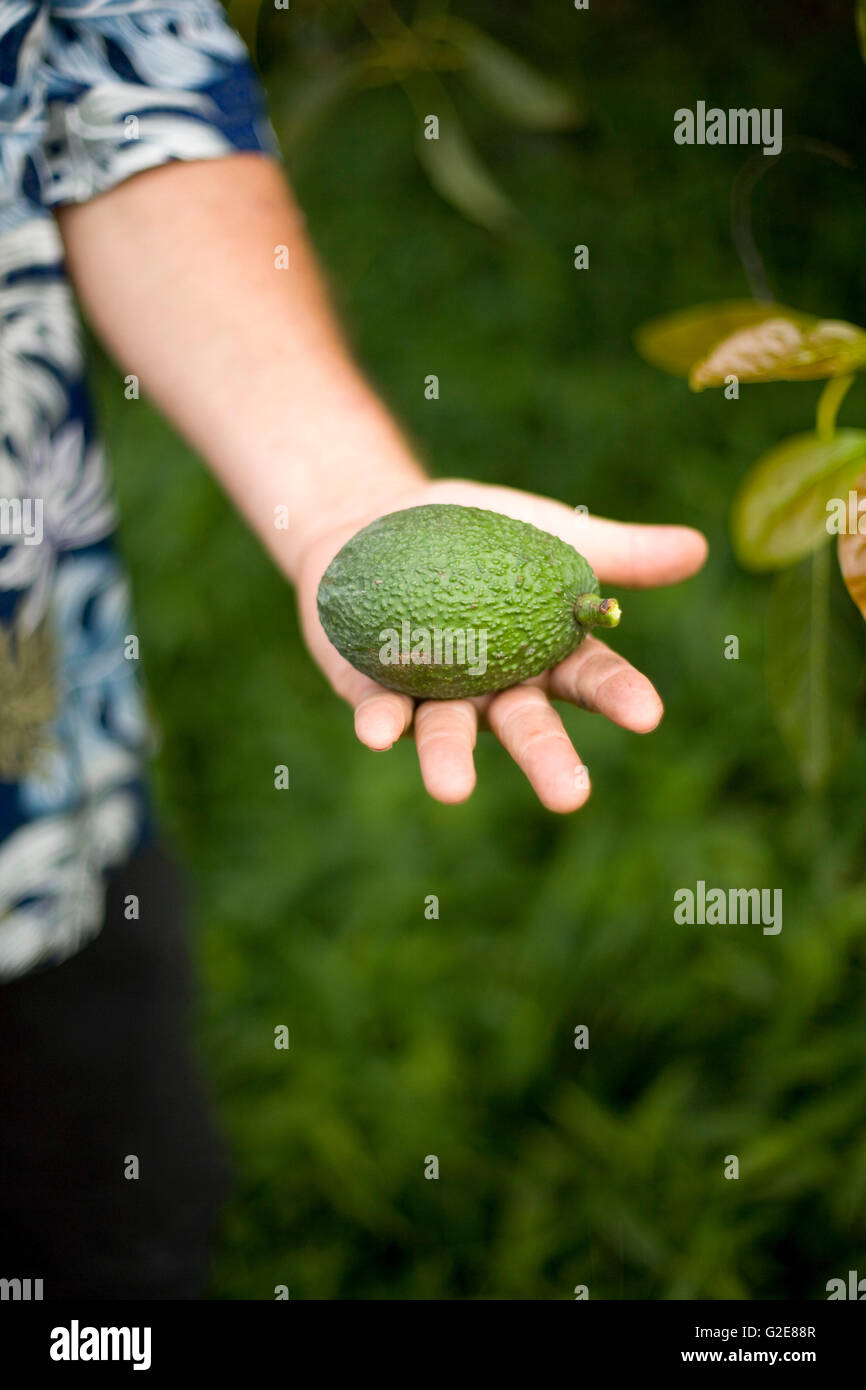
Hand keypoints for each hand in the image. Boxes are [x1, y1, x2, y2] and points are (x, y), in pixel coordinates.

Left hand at [295, 478, 706, 811]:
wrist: (374, 520)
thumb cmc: (477, 532)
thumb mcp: (549, 532)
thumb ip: (616, 552)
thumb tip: (699, 549)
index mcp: (547, 655)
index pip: (593, 679)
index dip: (620, 696)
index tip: (649, 715)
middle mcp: (496, 688)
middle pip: (527, 726)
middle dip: (546, 759)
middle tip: (570, 798)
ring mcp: (434, 693)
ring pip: (450, 732)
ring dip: (450, 760)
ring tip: (452, 790)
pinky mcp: (373, 688)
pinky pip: (379, 710)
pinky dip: (379, 723)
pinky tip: (375, 736)